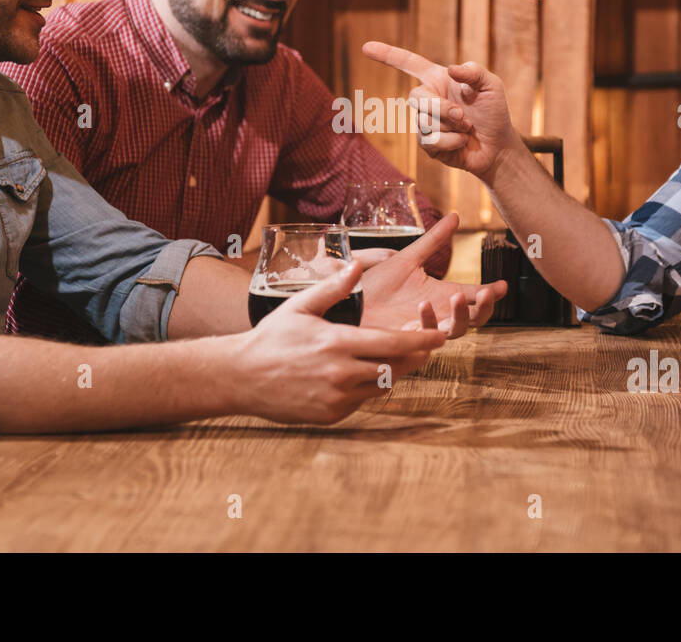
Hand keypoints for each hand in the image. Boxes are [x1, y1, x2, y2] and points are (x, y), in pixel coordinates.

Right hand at [236, 260, 447, 423]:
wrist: (241, 377)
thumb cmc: (272, 337)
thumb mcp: (300, 306)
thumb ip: (333, 288)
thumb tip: (357, 265)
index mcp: (338, 343)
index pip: (393, 343)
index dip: (421, 340)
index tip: (439, 336)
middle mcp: (342, 374)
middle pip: (395, 368)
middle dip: (414, 357)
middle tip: (424, 347)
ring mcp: (337, 398)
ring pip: (382, 386)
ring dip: (392, 372)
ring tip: (394, 357)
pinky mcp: (331, 415)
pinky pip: (362, 401)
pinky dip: (367, 388)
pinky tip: (360, 374)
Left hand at [361, 212, 507, 337]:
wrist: (348, 302)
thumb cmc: (377, 284)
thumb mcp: (408, 258)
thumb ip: (434, 240)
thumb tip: (456, 215)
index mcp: (442, 295)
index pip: (474, 296)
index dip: (492, 293)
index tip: (503, 285)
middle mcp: (438, 314)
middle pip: (475, 319)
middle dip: (485, 308)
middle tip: (486, 293)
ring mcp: (423, 329)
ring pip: (455, 331)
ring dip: (461, 316)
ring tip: (458, 296)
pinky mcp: (406, 341)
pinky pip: (425, 338)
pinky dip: (428, 322)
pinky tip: (423, 306)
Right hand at [362, 41, 519, 181]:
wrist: (498, 146)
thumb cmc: (493, 111)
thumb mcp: (491, 85)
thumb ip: (474, 72)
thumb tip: (451, 69)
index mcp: (437, 79)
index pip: (409, 63)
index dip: (388, 55)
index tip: (366, 47)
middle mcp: (427, 99)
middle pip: (416, 98)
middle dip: (442, 108)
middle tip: (464, 117)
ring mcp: (425, 122)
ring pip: (425, 122)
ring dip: (452, 127)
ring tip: (467, 129)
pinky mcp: (428, 145)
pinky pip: (432, 141)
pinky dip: (453, 142)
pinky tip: (462, 142)